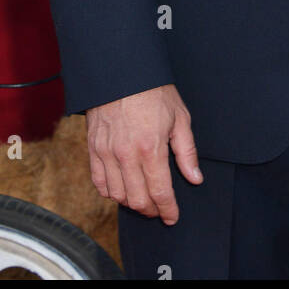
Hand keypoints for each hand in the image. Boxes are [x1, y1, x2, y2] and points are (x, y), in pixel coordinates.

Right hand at [86, 83, 202, 222]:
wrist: (122, 71)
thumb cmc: (153, 91)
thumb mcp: (179, 117)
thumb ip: (186, 151)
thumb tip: (195, 178)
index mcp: (151, 148)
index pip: (160, 192)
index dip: (168, 210)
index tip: (172, 217)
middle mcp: (127, 154)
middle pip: (137, 200)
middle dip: (151, 210)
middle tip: (159, 208)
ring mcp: (107, 152)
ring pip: (117, 195)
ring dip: (131, 202)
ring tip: (142, 198)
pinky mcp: (93, 148)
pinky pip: (99, 182)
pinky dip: (110, 192)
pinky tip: (121, 188)